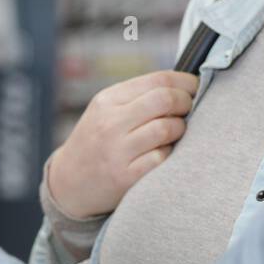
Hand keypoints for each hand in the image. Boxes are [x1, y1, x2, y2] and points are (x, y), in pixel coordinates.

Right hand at [48, 70, 197, 218]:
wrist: (68, 182)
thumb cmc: (97, 140)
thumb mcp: (106, 110)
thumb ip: (139, 96)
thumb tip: (183, 85)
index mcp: (108, 100)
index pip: (158, 80)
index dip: (184, 82)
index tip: (194, 87)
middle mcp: (110, 123)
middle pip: (165, 100)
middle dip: (187, 102)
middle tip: (189, 108)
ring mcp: (117, 151)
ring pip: (167, 129)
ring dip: (180, 129)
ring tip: (176, 131)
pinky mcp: (125, 177)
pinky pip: (161, 158)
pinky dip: (168, 153)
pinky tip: (163, 153)